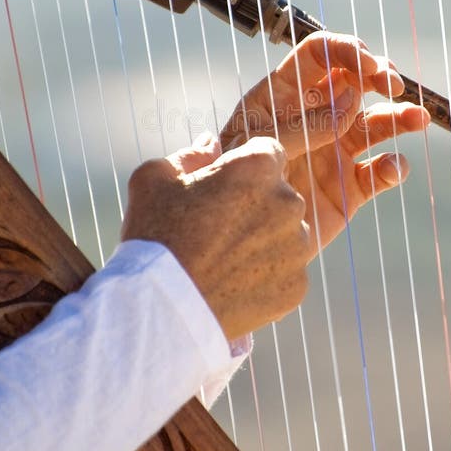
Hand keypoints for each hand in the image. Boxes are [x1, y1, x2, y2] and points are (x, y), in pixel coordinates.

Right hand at [121, 134, 309, 339]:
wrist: (160, 308)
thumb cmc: (155, 236)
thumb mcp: (155, 178)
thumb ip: (190, 153)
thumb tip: (211, 143)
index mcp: (258, 168)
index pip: (268, 153)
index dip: (245, 169)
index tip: (224, 188)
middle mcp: (288, 203)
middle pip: (280, 195)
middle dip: (257, 205)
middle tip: (218, 229)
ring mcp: (296, 247)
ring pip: (286, 235)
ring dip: (264, 241)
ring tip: (224, 260)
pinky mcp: (296, 286)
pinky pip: (286, 273)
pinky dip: (266, 276)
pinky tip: (233, 284)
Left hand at [221, 32, 429, 251]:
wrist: (234, 242)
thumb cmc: (230, 183)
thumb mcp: (260, 145)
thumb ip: (305, 122)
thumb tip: (351, 97)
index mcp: (283, 95)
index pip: (319, 55)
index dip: (347, 52)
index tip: (370, 67)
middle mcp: (314, 116)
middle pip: (356, 80)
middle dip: (380, 74)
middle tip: (394, 86)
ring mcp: (334, 150)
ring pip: (376, 123)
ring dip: (400, 116)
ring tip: (418, 119)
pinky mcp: (349, 187)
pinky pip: (380, 172)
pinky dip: (393, 168)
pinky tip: (391, 169)